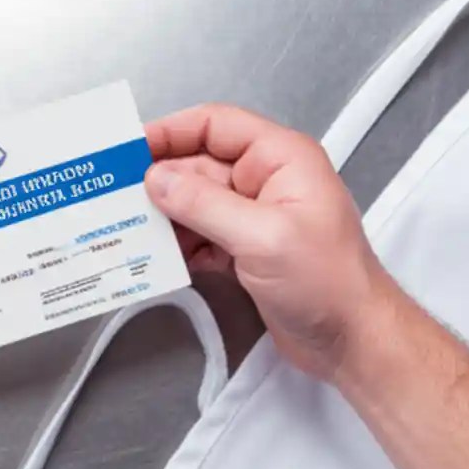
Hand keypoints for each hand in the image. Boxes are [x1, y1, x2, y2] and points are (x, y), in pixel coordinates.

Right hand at [143, 104, 393, 380]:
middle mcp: (266, 180)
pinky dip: (179, 246)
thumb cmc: (325, 282)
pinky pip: (201, 236)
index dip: (170, 132)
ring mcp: (255, 217)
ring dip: (164, 217)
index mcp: (280, 159)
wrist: (354, 342)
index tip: (127, 150)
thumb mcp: (261, 237)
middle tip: (113, 196)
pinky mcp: (246, 251)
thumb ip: (204, 204)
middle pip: (198, 166)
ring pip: (195, 203)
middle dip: (158, 180)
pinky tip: (156, 257)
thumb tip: (154, 180)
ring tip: (126, 229)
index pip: (215, 125)